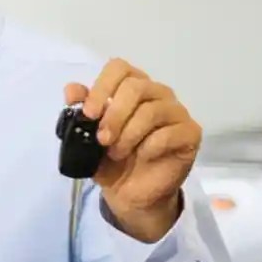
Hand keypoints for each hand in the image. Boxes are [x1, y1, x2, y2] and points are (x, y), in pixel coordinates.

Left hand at [64, 58, 201, 242]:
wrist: (130, 192)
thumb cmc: (110, 159)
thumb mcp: (86, 137)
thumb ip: (78, 112)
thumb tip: (72, 90)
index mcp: (131, 87)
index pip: (119, 68)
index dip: (102, 87)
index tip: (89, 114)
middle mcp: (156, 93)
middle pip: (136, 87)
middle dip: (114, 115)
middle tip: (102, 140)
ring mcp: (176, 112)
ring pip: (151, 111)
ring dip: (128, 135)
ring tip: (117, 153)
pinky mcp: (190, 133)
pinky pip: (169, 133)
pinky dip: (149, 147)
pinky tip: (143, 156)